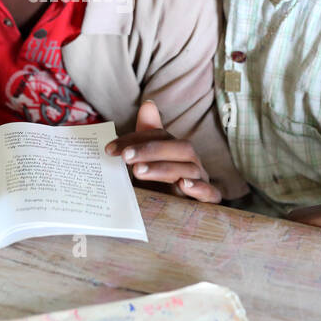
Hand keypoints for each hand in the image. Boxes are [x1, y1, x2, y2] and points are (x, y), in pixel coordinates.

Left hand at [105, 100, 221, 202]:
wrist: (177, 217)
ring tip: (139, 171)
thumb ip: (146, 136)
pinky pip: (210, 193)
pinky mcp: (209, 200)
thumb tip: (148, 104)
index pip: (160, 136)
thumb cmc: (161, 185)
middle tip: (125, 157)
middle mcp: (191, 162)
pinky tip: (183, 185)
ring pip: (190, 168)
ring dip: (163, 168)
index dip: (136, 139)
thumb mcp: (147, 163)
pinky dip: (199, 188)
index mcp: (176, 150)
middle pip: (180, 148)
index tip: (110, 149)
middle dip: (151, 150)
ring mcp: (202, 180)